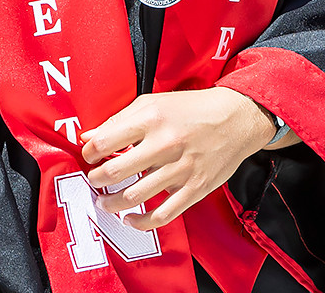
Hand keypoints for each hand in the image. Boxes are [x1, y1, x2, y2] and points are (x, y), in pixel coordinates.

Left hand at [79, 87, 278, 231]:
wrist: (236, 119)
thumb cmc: (192, 109)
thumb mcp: (154, 102)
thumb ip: (120, 119)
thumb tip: (88, 136)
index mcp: (152, 119)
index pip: (106, 141)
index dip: (90, 152)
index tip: (89, 156)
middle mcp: (166, 144)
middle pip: (116, 171)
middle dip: (96, 179)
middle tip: (94, 180)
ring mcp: (181, 169)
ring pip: (134, 196)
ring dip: (111, 203)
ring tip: (104, 202)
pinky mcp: (195, 188)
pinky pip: (163, 214)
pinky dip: (141, 222)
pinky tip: (130, 220)